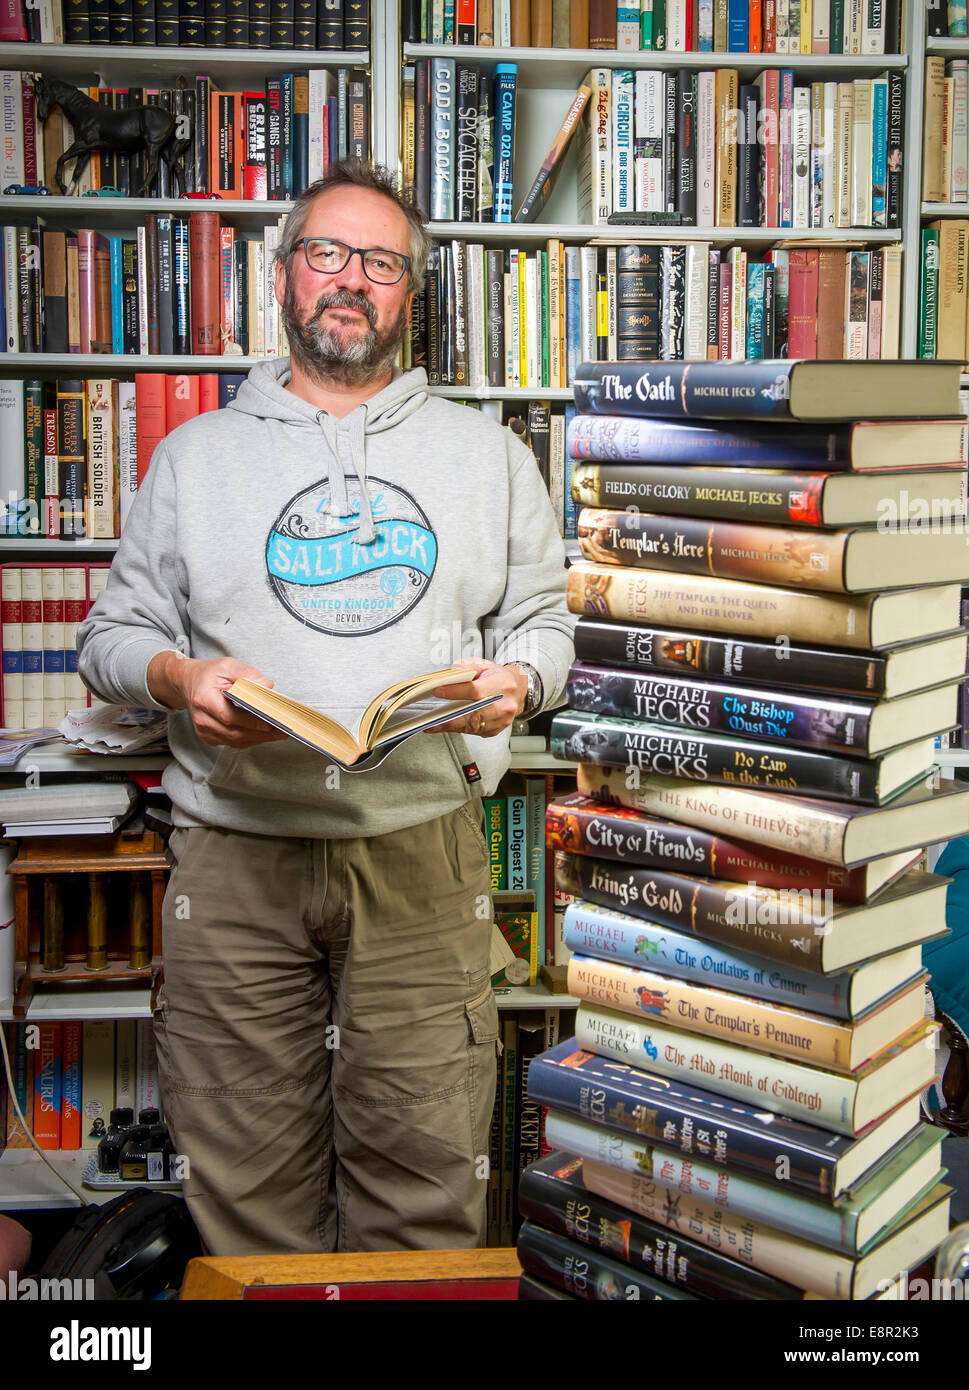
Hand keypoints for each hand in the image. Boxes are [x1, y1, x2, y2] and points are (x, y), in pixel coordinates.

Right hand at [146, 653, 288, 748]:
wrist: (189, 683)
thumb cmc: (208, 674)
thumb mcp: (227, 666)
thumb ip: (248, 674)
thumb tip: (267, 686)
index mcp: (203, 700)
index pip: (229, 716)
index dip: (252, 721)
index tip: (272, 722)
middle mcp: (202, 719)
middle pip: (235, 732)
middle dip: (261, 733)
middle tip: (283, 729)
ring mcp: (204, 731)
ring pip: (236, 741)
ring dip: (259, 738)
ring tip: (279, 733)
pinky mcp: (210, 737)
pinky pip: (233, 743)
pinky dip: (250, 739)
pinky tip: (264, 734)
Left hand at [431, 658, 527, 739]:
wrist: (518, 691)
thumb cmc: (500, 678)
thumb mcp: (485, 666)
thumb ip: (467, 668)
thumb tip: (450, 674)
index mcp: (501, 684)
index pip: (475, 690)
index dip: (455, 692)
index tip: (438, 691)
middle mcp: (503, 704)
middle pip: (472, 713)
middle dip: (449, 716)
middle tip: (430, 718)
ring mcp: (501, 719)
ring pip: (472, 725)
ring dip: (451, 726)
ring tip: (433, 724)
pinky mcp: (496, 729)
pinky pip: (474, 732)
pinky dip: (459, 729)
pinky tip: (447, 726)